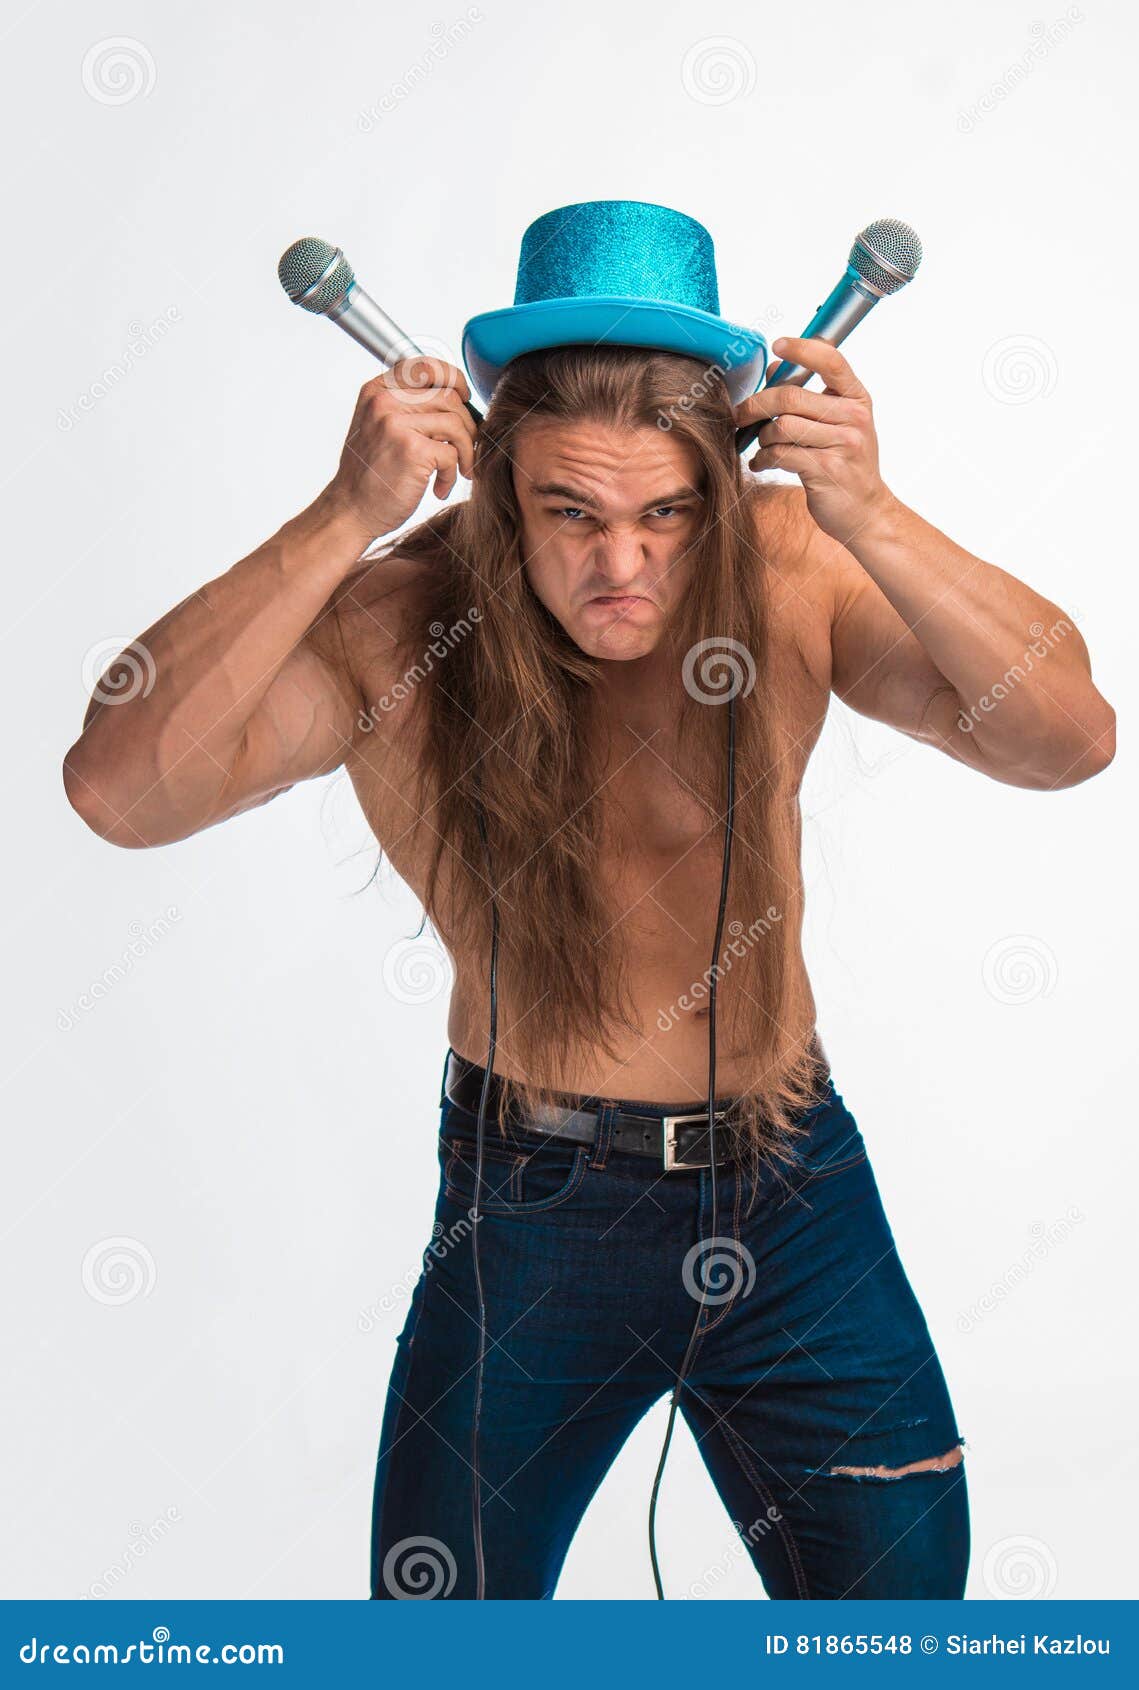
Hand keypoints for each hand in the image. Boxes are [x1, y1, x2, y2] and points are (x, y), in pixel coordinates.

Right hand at [322, 356, 477, 541]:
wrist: (351, 510)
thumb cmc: (370, 474)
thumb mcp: (379, 427)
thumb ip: (406, 406)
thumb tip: (456, 396)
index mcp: (377, 390)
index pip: (425, 366)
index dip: (454, 378)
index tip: (464, 398)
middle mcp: (384, 401)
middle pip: (449, 396)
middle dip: (467, 425)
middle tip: (466, 449)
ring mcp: (396, 424)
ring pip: (457, 423)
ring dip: (466, 451)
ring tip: (457, 471)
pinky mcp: (412, 450)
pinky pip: (453, 453)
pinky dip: (453, 474)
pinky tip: (440, 487)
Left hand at [734, 337, 894, 543]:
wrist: (866, 510)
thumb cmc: (846, 464)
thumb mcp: (838, 424)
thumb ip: (810, 396)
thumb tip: (773, 369)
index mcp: (857, 399)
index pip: (831, 361)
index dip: (803, 349)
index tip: (778, 345)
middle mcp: (854, 418)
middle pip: (791, 397)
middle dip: (757, 405)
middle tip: (741, 414)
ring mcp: (844, 444)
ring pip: (782, 427)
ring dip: (762, 437)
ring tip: (762, 446)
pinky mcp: (827, 470)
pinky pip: (781, 454)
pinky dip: (764, 458)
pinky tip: (762, 463)